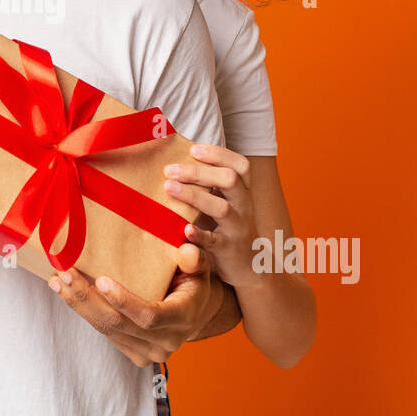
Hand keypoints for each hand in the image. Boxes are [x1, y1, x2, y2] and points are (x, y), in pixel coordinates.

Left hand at [47, 242, 223, 366]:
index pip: (149, 315)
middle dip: (87, 297)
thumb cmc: (196, 282)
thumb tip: (187, 249)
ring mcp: (149, 353)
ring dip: (78, 305)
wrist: (198, 313)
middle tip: (65, 273)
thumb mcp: (203, 266)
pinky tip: (68, 294)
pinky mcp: (135, 355)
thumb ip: (195, 258)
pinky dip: (85, 312)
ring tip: (57, 281)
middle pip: (118, 323)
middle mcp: (166, 342)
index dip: (124, 300)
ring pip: (107, 330)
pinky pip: (106, 334)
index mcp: (183, 318)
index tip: (101, 279)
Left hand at [163, 143, 257, 287]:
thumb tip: (175, 162)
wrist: (248, 266)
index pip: (240, 165)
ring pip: (221, 208)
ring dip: (193, 196)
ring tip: (169, 188)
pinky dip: (200, 234)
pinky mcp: (228, 250)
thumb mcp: (224, 202)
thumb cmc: (226, 227)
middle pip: (230, 180)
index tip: (193, 149)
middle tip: (169, 170)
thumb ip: (209, 185)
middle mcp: (244, 206)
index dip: (219, 154)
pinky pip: (214, 241)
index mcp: (242, 191)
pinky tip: (184, 228)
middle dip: (198, 172)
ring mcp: (237, 228)